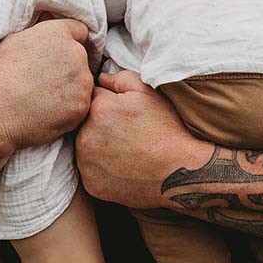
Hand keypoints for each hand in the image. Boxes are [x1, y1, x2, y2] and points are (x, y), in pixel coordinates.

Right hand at [0, 19, 94, 157]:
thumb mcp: (13, 41)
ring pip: (83, 82)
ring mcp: (82, 80)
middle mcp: (75, 53)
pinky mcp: (82, 105)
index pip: (79, 30)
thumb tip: (49, 21)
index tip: (58, 54)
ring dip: (71, 89)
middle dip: (69, 67)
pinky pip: (81, 105)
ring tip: (44, 99)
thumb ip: (39, 31)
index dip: (68, 42)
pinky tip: (48, 112)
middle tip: (45, 81)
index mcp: (58, 33)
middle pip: (81, 58)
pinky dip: (69, 110)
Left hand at [76, 71, 208, 207]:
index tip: (123, 114)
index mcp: (97, 109)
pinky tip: (122, 166)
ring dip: (96, 147)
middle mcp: (85, 136)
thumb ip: (119, 79)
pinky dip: (101, 169)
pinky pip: (90, 172)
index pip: (91, 98)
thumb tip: (100, 77)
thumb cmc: (165, 129)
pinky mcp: (91, 185)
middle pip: (84, 124)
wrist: (179, 171)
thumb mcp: (147, 92)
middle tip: (125, 133)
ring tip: (124, 150)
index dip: (108, 103)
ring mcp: (86, 164)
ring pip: (84, 148)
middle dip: (99, 125)